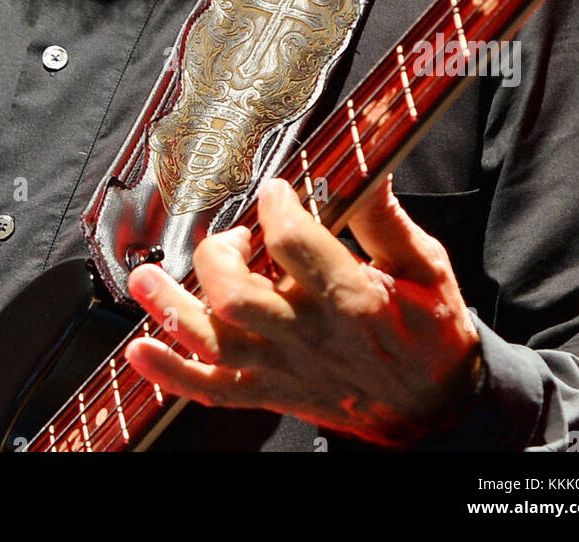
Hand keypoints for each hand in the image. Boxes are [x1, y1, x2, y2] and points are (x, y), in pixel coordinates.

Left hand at [124, 174, 482, 446]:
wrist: (436, 411)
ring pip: (214, 342)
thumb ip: (386, 218)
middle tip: (233, 236)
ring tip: (146, 278)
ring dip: (171, 309)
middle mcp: (310, 336)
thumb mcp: (426, 266)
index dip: (275, 206)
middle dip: (218, 258)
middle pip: (238, 298)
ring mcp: (285, 368)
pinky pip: (214, 389)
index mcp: (352, 298)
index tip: (276, 188)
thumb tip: (364, 167)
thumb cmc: (431, 335)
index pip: (294, 245)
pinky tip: (142, 352)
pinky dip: (172, 374)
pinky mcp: (273, 393)